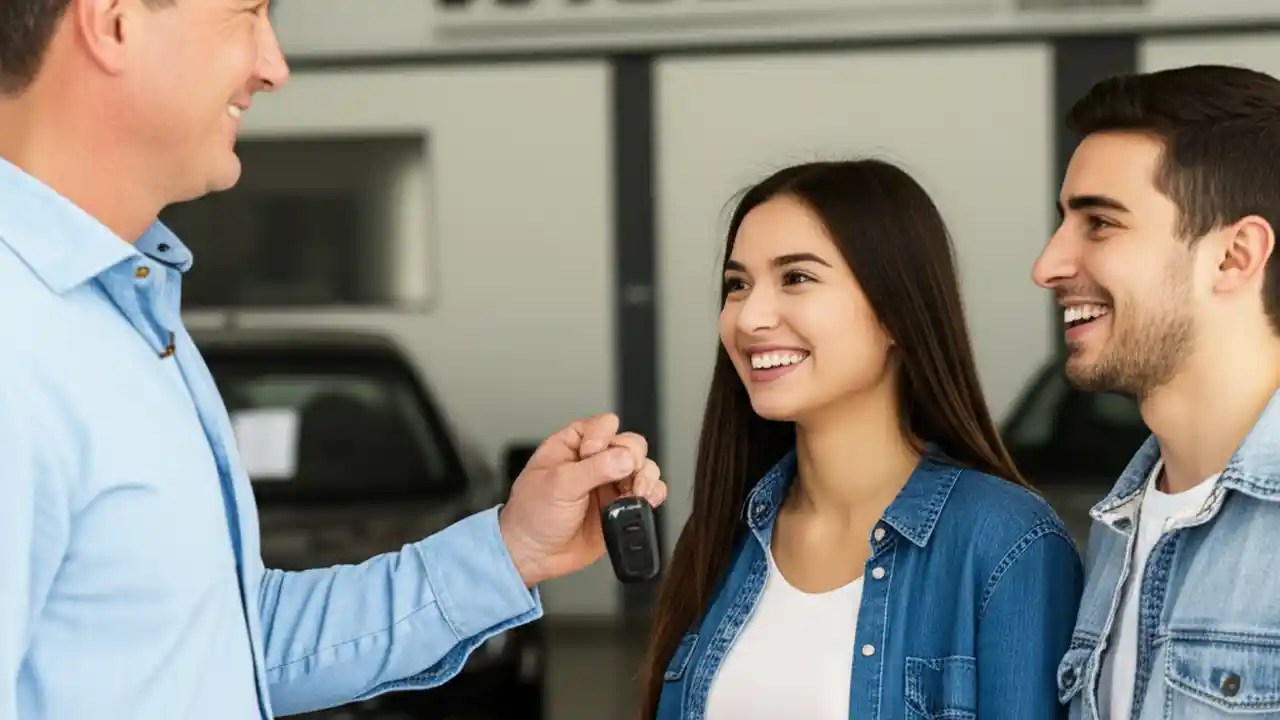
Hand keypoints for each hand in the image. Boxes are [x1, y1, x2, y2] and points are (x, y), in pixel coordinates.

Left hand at [498, 412, 667, 587]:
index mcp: (572, 445)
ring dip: (646, 477)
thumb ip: (594, 469)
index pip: (603, 426)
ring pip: (643, 467)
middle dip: (633, 458)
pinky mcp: (620, 506)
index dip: (604, 439)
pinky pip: (648, 493)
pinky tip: (645, 502)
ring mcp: (609, 484)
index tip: (594, 455)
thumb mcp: (558, 485)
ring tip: (636, 492)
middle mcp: (594, 461)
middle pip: (630, 444)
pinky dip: (653, 495)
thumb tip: (625, 459)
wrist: (535, 556)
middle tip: (626, 476)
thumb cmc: (532, 516)